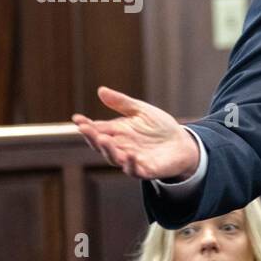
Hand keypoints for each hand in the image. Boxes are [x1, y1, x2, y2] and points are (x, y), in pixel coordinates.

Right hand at [72, 86, 199, 180]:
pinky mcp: (147, 170)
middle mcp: (121, 147)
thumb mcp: (141, 111)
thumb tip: (101, 90)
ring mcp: (132, 160)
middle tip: (85, 128)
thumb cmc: (160, 127)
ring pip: (115, 158)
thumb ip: (122, 103)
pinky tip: (129, 156)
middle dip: (92, 137)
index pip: (97, 129)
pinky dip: (131, 164)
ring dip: (108, 150)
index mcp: (116, 133)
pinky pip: (135, 170)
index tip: (77, 119)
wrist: (183, 143)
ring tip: (102, 139)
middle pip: (102, 145)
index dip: (86, 125)